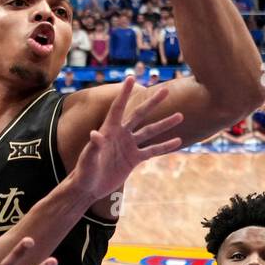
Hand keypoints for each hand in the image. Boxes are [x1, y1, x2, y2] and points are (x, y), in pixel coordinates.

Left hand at [73, 75, 182, 200]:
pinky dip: (164, 147)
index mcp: (108, 130)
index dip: (125, 93)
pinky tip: (177, 141)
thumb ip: (93, 146)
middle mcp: (120, 134)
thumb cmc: (84, 171)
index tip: (131, 77)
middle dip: (152, 103)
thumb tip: (95, 134)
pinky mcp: (134, 159)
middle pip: (139, 115)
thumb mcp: (88, 159)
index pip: (118, 108)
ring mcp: (128, 146)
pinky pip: (152, 151)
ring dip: (164, 124)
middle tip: (166, 90)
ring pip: (149, 132)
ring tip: (180, 116)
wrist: (89, 187)